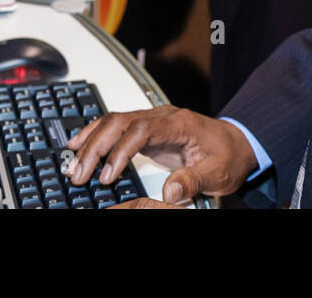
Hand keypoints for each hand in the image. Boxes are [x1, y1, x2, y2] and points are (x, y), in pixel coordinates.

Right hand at [66, 105, 257, 204]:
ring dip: (91, 141)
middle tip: (79, 173)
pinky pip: (117, 127)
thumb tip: (169, 193)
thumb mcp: (218, 173)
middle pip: (120, 122)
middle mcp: (162, 117)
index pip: (141, 130)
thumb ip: (194, 181)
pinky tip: (80, 144)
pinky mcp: (148, 129)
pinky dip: (96, 135)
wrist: (238, 143)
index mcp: (179, 124)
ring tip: (73, 162)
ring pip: (114, 121)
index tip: (107, 175)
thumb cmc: (229, 155)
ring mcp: (154, 120)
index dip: (120, 150)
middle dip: (95, 146)